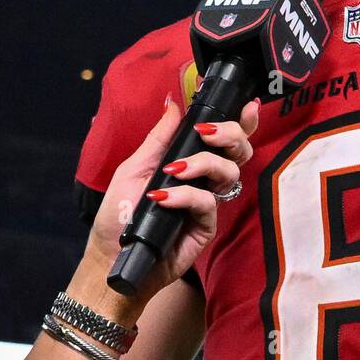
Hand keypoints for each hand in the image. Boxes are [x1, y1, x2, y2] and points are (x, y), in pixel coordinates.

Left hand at [85, 96, 259, 303]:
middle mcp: (202, 181)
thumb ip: (158, 139)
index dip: (240, 123)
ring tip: (176, 169)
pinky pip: (208, 203)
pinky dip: (186, 196)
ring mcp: (205, 204)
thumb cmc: (119, 214)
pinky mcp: (205, 227)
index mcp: (187, 162)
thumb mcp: (133, 168)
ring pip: (229, 174)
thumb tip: (173, 104)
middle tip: (208, 133)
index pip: (221, 140)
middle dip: (231, 135)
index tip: (247, 106)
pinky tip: (163, 198)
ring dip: (205, 163)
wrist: (112, 255)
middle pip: (237, 152)